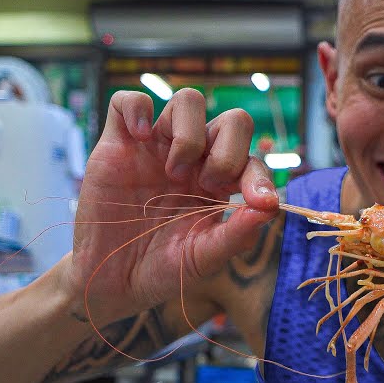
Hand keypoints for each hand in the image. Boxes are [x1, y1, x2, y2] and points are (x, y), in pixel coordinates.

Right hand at [62, 88, 278, 321]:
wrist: (112, 281)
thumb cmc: (161, 269)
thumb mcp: (203, 258)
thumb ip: (237, 234)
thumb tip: (271, 208)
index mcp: (220, 184)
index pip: (252, 160)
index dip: (260, 176)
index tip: (258, 201)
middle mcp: (195, 159)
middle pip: (232, 120)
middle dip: (228, 151)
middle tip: (208, 183)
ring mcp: (158, 147)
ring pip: (188, 101)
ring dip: (190, 133)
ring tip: (173, 171)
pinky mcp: (119, 144)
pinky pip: (128, 101)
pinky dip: (138, 110)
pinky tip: (141, 138)